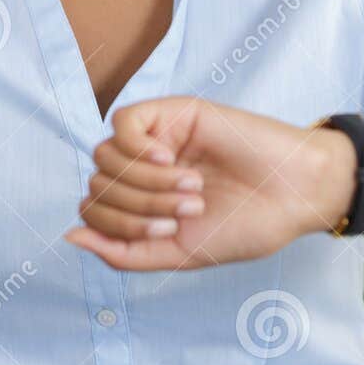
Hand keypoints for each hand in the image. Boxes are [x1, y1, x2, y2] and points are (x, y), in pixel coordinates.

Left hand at [63, 96, 357, 271]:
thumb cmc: (244, 226)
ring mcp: (156, 138)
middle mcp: (142, 169)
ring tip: (192, 188)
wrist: (292, 196)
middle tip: (191, 209)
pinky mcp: (173, 112)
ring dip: (147, 182)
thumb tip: (71, 235)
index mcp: (141, 203)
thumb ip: (123, 251)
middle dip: (140, 207)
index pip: (92, 210)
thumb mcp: (177, 252)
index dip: (120, 227)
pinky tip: (170, 159)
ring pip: (106, 157)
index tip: (171, 232)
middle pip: (98, 184)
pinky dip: (139, 148)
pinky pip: (124, 123)